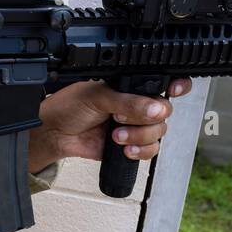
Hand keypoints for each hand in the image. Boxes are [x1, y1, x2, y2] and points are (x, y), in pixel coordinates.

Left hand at [27, 79, 192, 172]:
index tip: (172, 90)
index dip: (176, 86)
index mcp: (131, 85)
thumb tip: (156, 109)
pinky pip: (151, 150)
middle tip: (119, 117)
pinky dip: (140, 150)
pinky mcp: (132, 144)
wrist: (55, 133)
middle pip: (164, 110)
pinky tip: (124, 148)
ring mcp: (136, 125)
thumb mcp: (98, 97)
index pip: (163, 81)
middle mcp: (137, 103)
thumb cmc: (70, 107)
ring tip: (115, 135)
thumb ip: (128, 101)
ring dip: (139, 136)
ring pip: (159, 132)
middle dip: (145, 117)